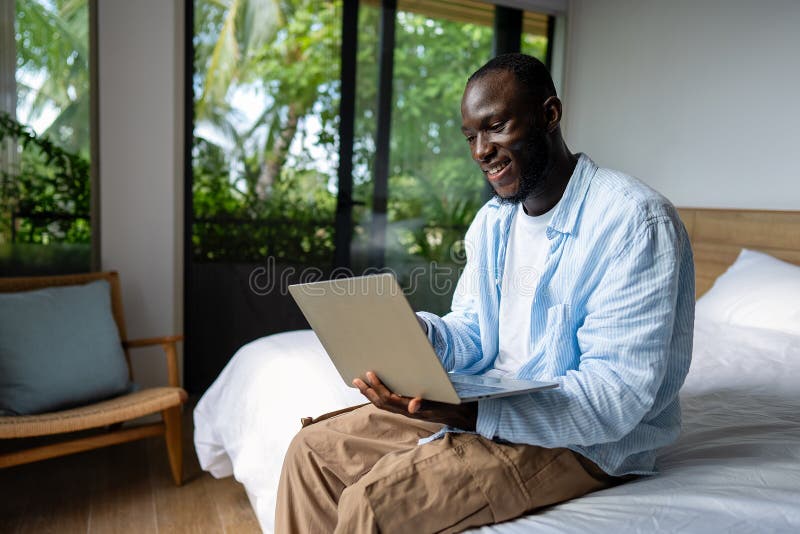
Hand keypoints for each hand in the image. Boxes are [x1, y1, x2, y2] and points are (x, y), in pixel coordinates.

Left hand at [353, 371, 477, 429]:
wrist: (459, 414)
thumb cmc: (450, 406)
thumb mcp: (440, 404)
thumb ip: (426, 404)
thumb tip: (412, 406)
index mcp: (411, 409)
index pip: (388, 399)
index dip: (377, 387)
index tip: (369, 374)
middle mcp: (406, 411)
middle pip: (382, 403)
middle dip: (368, 391)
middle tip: (356, 380)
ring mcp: (407, 411)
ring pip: (384, 404)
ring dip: (371, 394)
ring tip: (361, 383)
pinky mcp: (410, 408)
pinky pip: (391, 403)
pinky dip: (381, 395)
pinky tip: (377, 388)